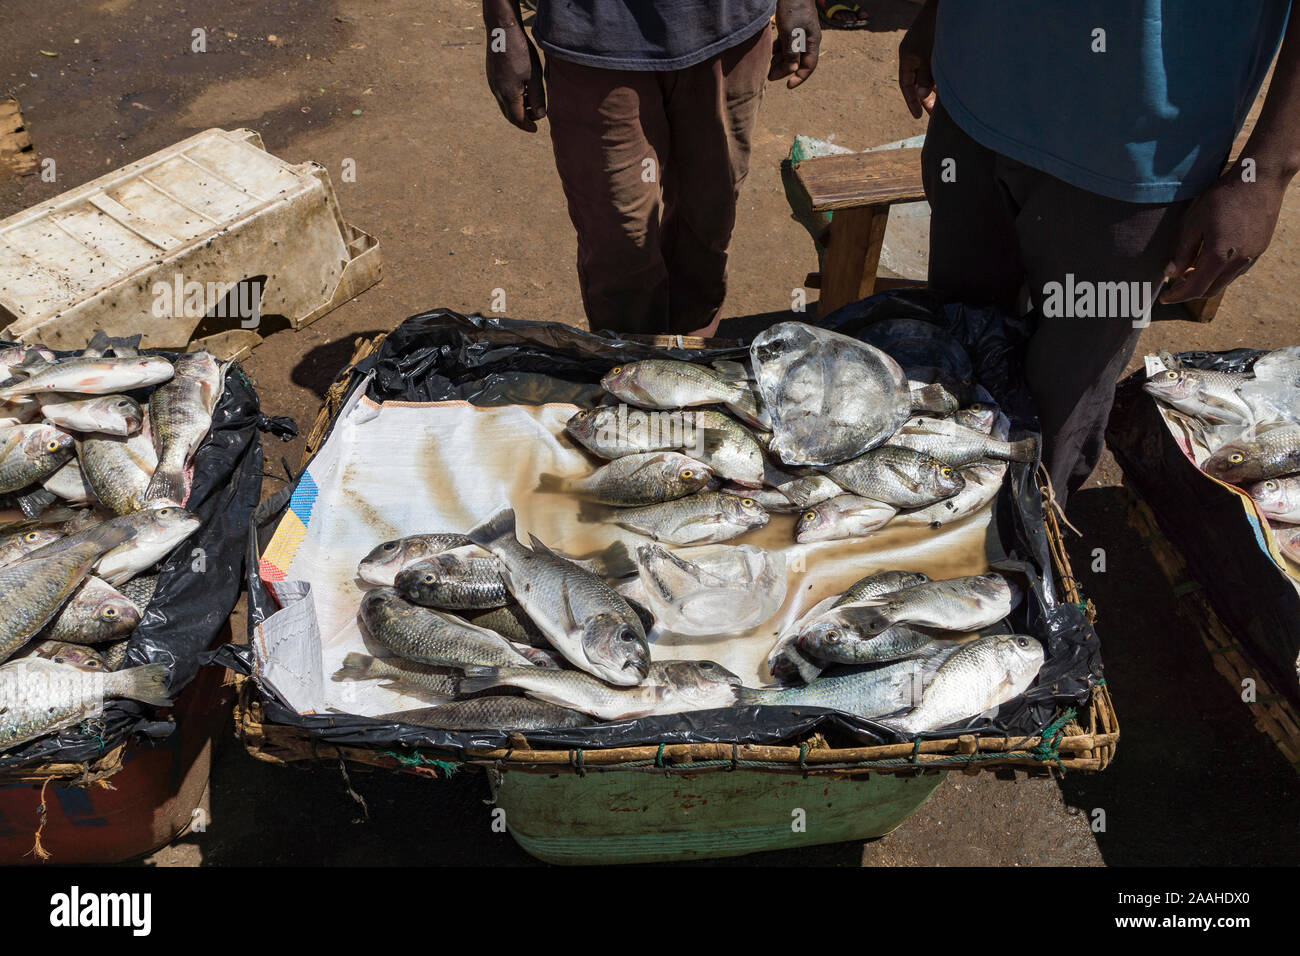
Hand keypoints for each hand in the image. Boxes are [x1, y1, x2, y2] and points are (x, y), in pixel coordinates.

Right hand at [484, 18, 545, 130]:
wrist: (502, 30)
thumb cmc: (521, 52)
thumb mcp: (534, 76)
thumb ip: (538, 97)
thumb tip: (540, 115)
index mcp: (508, 94)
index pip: (517, 118)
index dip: (527, 126)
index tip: (535, 130)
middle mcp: (497, 91)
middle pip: (509, 114)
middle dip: (522, 119)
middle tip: (535, 118)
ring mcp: (492, 83)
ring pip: (505, 104)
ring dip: (518, 107)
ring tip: (532, 102)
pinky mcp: (492, 75)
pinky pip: (501, 93)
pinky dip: (512, 98)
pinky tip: (522, 90)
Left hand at [770, 0, 819, 88]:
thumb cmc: (793, 8)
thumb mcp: (791, 32)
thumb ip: (792, 52)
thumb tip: (793, 69)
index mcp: (812, 41)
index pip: (809, 65)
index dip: (800, 77)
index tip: (788, 86)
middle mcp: (807, 39)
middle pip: (797, 61)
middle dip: (784, 70)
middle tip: (770, 77)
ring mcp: (799, 33)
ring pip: (789, 53)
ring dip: (779, 62)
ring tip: (766, 68)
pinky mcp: (790, 27)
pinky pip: (784, 44)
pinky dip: (777, 51)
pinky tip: (767, 54)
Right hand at [898, 0, 937, 117]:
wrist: (942, 6)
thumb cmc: (934, 27)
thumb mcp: (929, 54)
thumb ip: (925, 76)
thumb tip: (922, 97)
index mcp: (907, 57)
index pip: (906, 85)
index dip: (911, 101)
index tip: (918, 116)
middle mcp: (914, 55)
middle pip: (916, 82)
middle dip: (924, 98)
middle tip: (933, 114)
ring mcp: (924, 51)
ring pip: (927, 75)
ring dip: (934, 89)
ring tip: (943, 104)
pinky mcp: (935, 47)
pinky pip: (935, 67)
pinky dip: (940, 78)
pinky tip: (948, 86)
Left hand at [1159, 167, 1287, 302]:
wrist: (1259, 179)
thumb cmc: (1222, 197)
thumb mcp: (1194, 222)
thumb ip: (1183, 251)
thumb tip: (1171, 274)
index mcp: (1220, 257)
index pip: (1195, 288)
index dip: (1177, 296)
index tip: (1164, 298)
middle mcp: (1239, 262)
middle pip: (1211, 290)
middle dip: (1190, 292)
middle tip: (1174, 285)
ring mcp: (1253, 256)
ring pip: (1225, 282)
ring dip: (1206, 283)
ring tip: (1190, 272)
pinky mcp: (1260, 248)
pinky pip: (1237, 271)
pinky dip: (1220, 274)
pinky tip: (1210, 262)